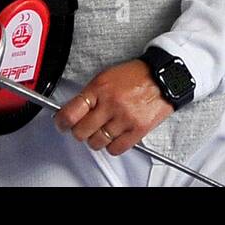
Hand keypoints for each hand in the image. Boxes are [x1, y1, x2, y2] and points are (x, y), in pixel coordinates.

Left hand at [54, 59, 173, 156]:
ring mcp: (124, 118)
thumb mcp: (106, 77)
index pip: (71, 112)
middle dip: (79, 132)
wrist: (163, 77)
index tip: (62, 124)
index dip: (62, 122)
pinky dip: (112, 146)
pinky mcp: (138, 129)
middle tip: (83, 128)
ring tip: (101, 131)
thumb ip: (89, 94)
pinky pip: (116, 149)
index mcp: (99, 88)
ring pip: (97, 142)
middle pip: (81, 132)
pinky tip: (114, 136)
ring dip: (96, 140)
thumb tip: (73, 111)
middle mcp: (110, 104)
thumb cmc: (135, 76)